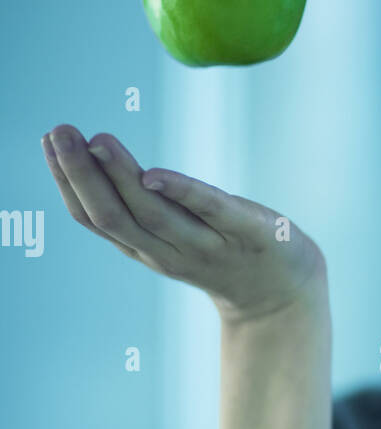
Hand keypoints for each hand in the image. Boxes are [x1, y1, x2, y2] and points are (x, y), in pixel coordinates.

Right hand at [41, 126, 326, 322]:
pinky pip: (212, 212)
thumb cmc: (223, 252)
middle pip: (115, 217)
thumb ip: (138, 210)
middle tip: (59, 133)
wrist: (285, 295)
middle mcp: (171, 252)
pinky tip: (154, 175)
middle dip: (82, 175)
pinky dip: (182, 194)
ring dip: (121, 178)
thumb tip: (92, 157)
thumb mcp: (172, 236)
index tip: (48, 142)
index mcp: (148, 249)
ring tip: (98, 140)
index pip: (96, 219)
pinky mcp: (249, 234)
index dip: (68, 183)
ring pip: (153, 215)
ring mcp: (210, 246)